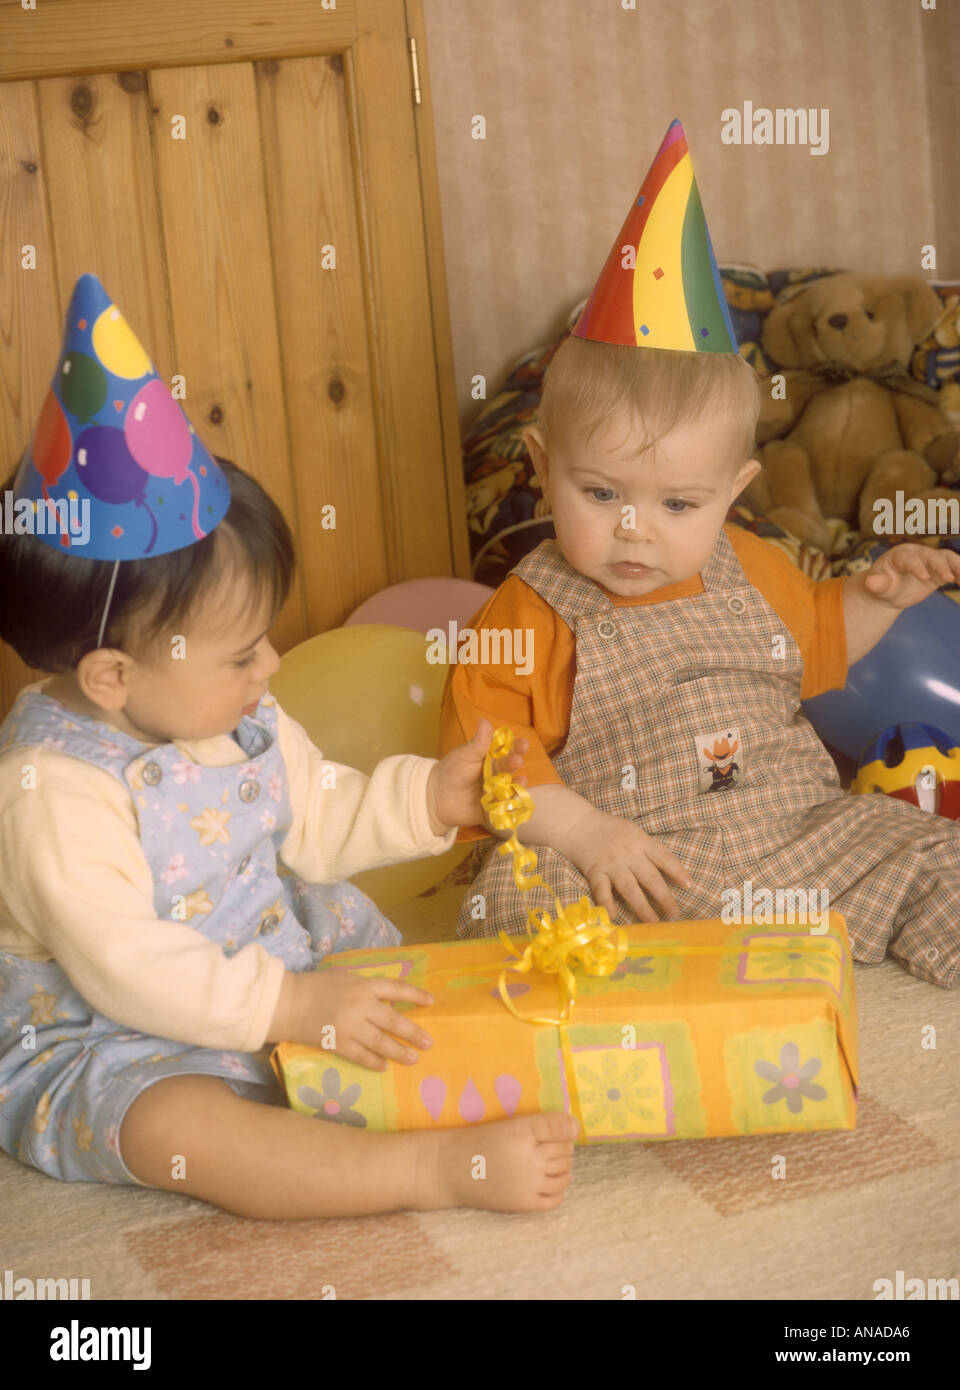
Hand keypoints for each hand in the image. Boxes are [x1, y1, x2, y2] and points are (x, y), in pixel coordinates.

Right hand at [287, 970, 435, 1070]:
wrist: (287, 1003)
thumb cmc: (315, 986)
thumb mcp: (345, 978)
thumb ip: (366, 988)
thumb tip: (387, 1000)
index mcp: (363, 985)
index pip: (396, 988)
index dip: (415, 994)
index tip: (431, 1002)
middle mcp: (360, 1006)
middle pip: (393, 1020)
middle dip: (413, 1032)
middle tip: (429, 1042)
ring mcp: (349, 1027)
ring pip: (380, 1042)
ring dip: (398, 1051)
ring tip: (413, 1058)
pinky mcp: (337, 1044)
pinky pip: (360, 1056)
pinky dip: (374, 1062)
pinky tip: (384, 1067)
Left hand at [426, 718, 528, 833]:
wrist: (436, 797)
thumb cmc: (450, 771)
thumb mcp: (464, 756)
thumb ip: (478, 742)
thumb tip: (485, 720)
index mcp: (491, 759)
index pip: (508, 750)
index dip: (517, 747)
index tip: (524, 744)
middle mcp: (497, 774)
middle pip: (509, 768)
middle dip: (514, 764)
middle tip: (516, 761)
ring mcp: (496, 791)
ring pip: (511, 787)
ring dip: (518, 784)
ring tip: (521, 780)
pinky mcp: (493, 808)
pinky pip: (504, 807)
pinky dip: (509, 804)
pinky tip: (511, 799)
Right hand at [565, 808, 694, 922]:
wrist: (577, 823)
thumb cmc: (609, 828)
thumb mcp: (633, 831)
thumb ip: (647, 849)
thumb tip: (667, 870)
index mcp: (641, 842)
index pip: (664, 858)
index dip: (678, 872)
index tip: (690, 886)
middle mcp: (629, 854)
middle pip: (650, 878)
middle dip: (664, 897)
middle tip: (674, 913)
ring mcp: (611, 864)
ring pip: (630, 888)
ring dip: (642, 907)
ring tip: (653, 921)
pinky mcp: (595, 872)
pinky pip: (602, 891)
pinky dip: (608, 904)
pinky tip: (614, 917)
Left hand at [863, 543, 959, 609]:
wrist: (890, 589)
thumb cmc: (881, 586)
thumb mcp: (877, 587)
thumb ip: (876, 584)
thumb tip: (870, 582)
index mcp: (899, 555)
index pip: (910, 559)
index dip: (917, 566)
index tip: (924, 577)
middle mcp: (917, 554)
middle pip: (931, 556)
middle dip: (940, 566)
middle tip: (947, 578)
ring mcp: (929, 560)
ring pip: (946, 558)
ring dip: (956, 566)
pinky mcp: (939, 570)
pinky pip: (953, 567)